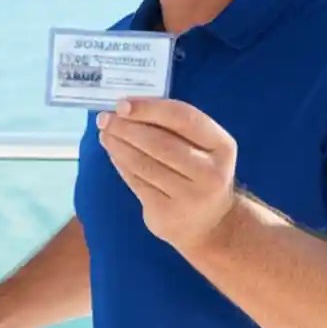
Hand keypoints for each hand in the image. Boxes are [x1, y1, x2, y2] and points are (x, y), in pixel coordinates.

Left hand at [97, 98, 238, 249]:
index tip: (122, 104)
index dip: (150, 108)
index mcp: (222, 146)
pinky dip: (121, 164)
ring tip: (105, 134)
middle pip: (160, 143)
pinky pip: (137, 182)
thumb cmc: (199, 172)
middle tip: (104, 119)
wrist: (211, 224)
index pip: (183, 119)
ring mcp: (189, 197)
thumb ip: (173, 126)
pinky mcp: (167, 213)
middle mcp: (210, 173)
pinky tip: (114, 153)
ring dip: (119, 145)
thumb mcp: (202, 147)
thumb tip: (126, 108)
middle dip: (127, 127)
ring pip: (144, 164)